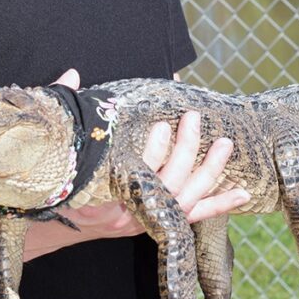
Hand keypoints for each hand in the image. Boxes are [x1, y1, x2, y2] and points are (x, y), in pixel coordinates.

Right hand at [50, 70, 249, 238]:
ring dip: (208, 172)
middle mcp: (128, 211)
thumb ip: (63, 107)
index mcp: (103, 192)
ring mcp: (146, 221)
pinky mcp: (158, 225)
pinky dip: (219, 203)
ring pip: (185, 199)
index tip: (162, 124)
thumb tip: (72, 73)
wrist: (60, 223)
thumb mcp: (56, 146)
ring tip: (225, 145)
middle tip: (194, 120)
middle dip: (184, 151)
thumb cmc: (60, 179)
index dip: (152, 151)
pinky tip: (242, 192)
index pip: (133, 174)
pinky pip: (193, 215)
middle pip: (166, 185)